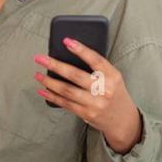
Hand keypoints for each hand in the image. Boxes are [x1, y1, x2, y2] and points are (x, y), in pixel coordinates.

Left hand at [33, 39, 142, 153]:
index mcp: (112, 76)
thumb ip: (97, 68)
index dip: (81, 49)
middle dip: (55, 66)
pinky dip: (52, 96)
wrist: (123, 120)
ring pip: (67, 91)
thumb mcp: (113, 78)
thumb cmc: (114, 93)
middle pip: (76, 75)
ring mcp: (95, 103)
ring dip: (49, 82)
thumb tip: (70, 56)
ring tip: (38, 75)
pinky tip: (43, 90)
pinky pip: (65, 103)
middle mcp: (104, 89)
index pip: (96, 60)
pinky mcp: (86, 114)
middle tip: (41, 59)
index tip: (66, 41)